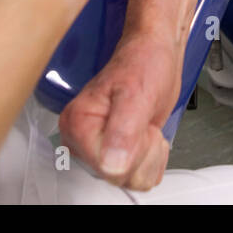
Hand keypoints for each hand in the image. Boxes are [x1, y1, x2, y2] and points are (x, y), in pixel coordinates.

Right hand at [58, 32, 182, 189]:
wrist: (155, 53)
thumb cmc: (144, 62)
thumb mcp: (137, 94)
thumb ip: (124, 131)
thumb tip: (111, 165)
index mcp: (76, 125)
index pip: (107, 169)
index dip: (133, 151)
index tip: (136, 123)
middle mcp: (81, 139)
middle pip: (119, 177)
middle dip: (143, 152)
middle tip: (141, 120)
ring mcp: (98, 147)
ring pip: (132, 179)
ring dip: (150, 154)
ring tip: (143, 124)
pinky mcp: (114, 152)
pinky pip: (140, 176)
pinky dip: (153, 157)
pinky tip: (146, 133)